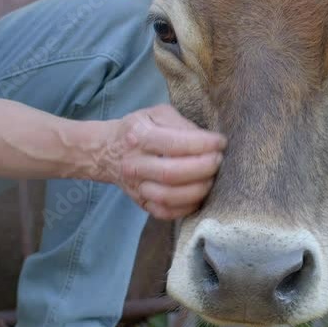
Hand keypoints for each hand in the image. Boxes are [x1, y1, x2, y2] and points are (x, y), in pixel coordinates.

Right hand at [110, 105, 225, 219]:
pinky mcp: (141, 203)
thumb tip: (206, 140)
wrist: (107, 151)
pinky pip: (165, 212)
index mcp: (139, 136)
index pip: (174, 143)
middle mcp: (134, 163)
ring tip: (212, 178)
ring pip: (169, 197)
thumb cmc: (139, 129)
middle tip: (219, 161)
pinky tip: (199, 196)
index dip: (202, 144)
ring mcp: (136, 186)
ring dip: (197, 190)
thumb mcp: (156, 114)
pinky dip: (187, 208)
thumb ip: (181, 123)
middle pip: (172, 173)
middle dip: (203, 168)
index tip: (220, 142)